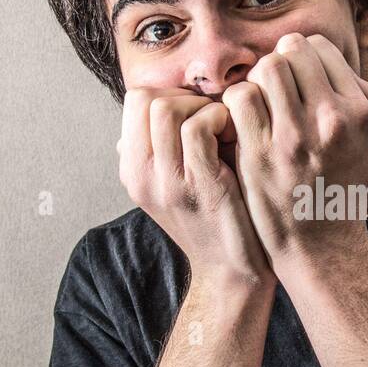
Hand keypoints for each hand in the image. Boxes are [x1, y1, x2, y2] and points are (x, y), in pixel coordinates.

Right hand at [117, 86, 272, 289]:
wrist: (231, 271)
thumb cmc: (215, 217)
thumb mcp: (175, 184)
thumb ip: (161, 149)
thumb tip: (154, 108)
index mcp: (132, 169)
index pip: (135, 101)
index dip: (171, 95)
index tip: (199, 114)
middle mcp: (140, 175)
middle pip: (147, 99)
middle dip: (188, 98)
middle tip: (214, 120)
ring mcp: (166, 181)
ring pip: (167, 108)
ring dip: (204, 107)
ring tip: (225, 129)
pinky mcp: (198, 186)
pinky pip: (198, 127)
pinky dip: (220, 119)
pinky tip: (234, 137)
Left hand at [220, 33, 367, 271]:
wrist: (322, 246)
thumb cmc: (351, 193)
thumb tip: (348, 70)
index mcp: (357, 113)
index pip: (318, 48)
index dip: (303, 57)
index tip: (297, 79)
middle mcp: (327, 120)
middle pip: (290, 52)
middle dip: (279, 64)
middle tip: (275, 90)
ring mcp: (291, 137)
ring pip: (264, 69)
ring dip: (257, 81)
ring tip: (260, 103)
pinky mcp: (258, 154)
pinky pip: (240, 98)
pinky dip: (235, 102)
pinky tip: (241, 120)